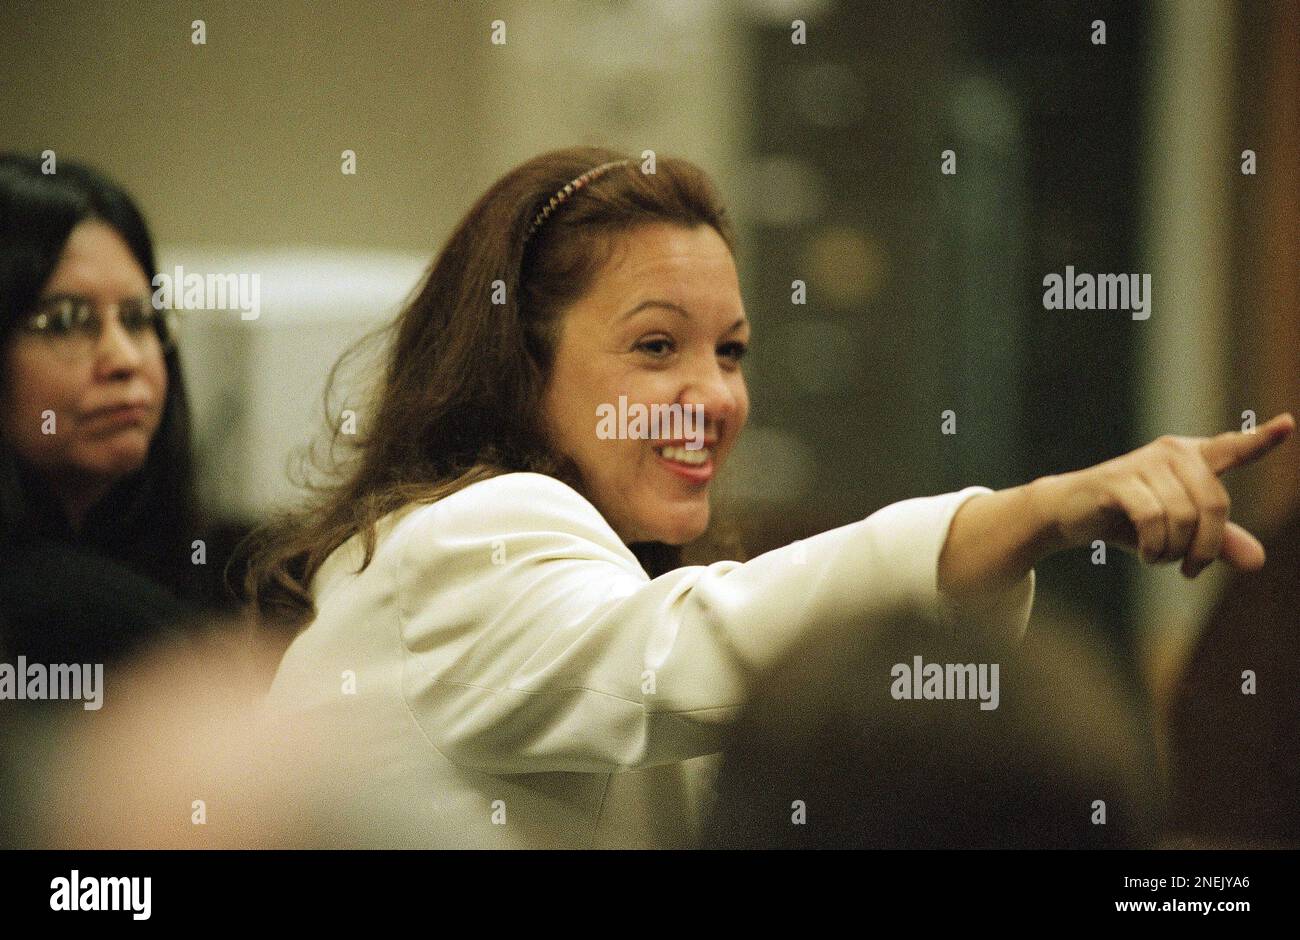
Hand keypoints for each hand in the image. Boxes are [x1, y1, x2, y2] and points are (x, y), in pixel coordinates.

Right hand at [1032, 413, 1294, 576]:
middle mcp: (1173, 452)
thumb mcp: (1179, 533)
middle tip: (1190, 570)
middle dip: (1206, 548)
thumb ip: (1220, 543)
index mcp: (1194, 458)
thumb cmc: (1129, 519)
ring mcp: (1144, 462)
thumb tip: (1258, 562)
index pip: (1233, 448)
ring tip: (1158, 558)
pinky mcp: (1118, 479)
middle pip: (1214, 505)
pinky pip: (1153, 519)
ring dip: (1173, 551)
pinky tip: (1146, 556)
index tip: (1288, 423)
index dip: (1262, 439)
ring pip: (1183, 517)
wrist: (1071, 514)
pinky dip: (1154, 547)